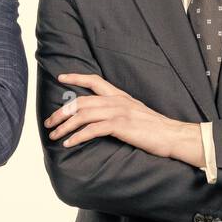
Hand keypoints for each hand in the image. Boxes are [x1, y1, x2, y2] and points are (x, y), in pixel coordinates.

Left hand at [46, 72, 199, 160]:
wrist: (173, 135)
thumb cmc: (155, 128)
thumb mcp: (135, 113)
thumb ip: (119, 110)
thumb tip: (102, 117)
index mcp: (120, 95)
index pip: (94, 80)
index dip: (76, 77)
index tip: (61, 78)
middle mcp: (117, 100)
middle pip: (81, 101)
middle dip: (61, 112)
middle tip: (49, 123)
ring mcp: (119, 112)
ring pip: (83, 115)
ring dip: (65, 126)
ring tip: (54, 135)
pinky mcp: (120, 126)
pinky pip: (92, 130)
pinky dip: (77, 137)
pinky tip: (69, 144)